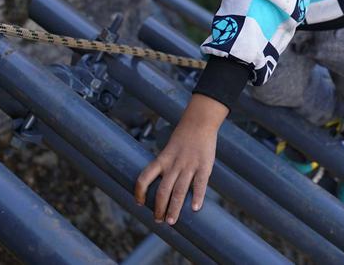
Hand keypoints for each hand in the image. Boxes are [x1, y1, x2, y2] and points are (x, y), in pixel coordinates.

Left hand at [134, 94, 226, 224]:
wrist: (199, 121)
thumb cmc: (184, 137)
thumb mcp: (169, 150)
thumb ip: (166, 166)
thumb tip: (164, 186)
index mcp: (162, 159)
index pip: (144, 177)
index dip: (139, 192)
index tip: (139, 203)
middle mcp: (173, 165)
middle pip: (162, 190)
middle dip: (159, 208)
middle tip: (159, 221)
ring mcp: (189, 166)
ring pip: (179, 191)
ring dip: (174, 209)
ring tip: (172, 221)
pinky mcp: (204, 166)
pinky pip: (200, 184)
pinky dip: (197, 197)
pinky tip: (195, 208)